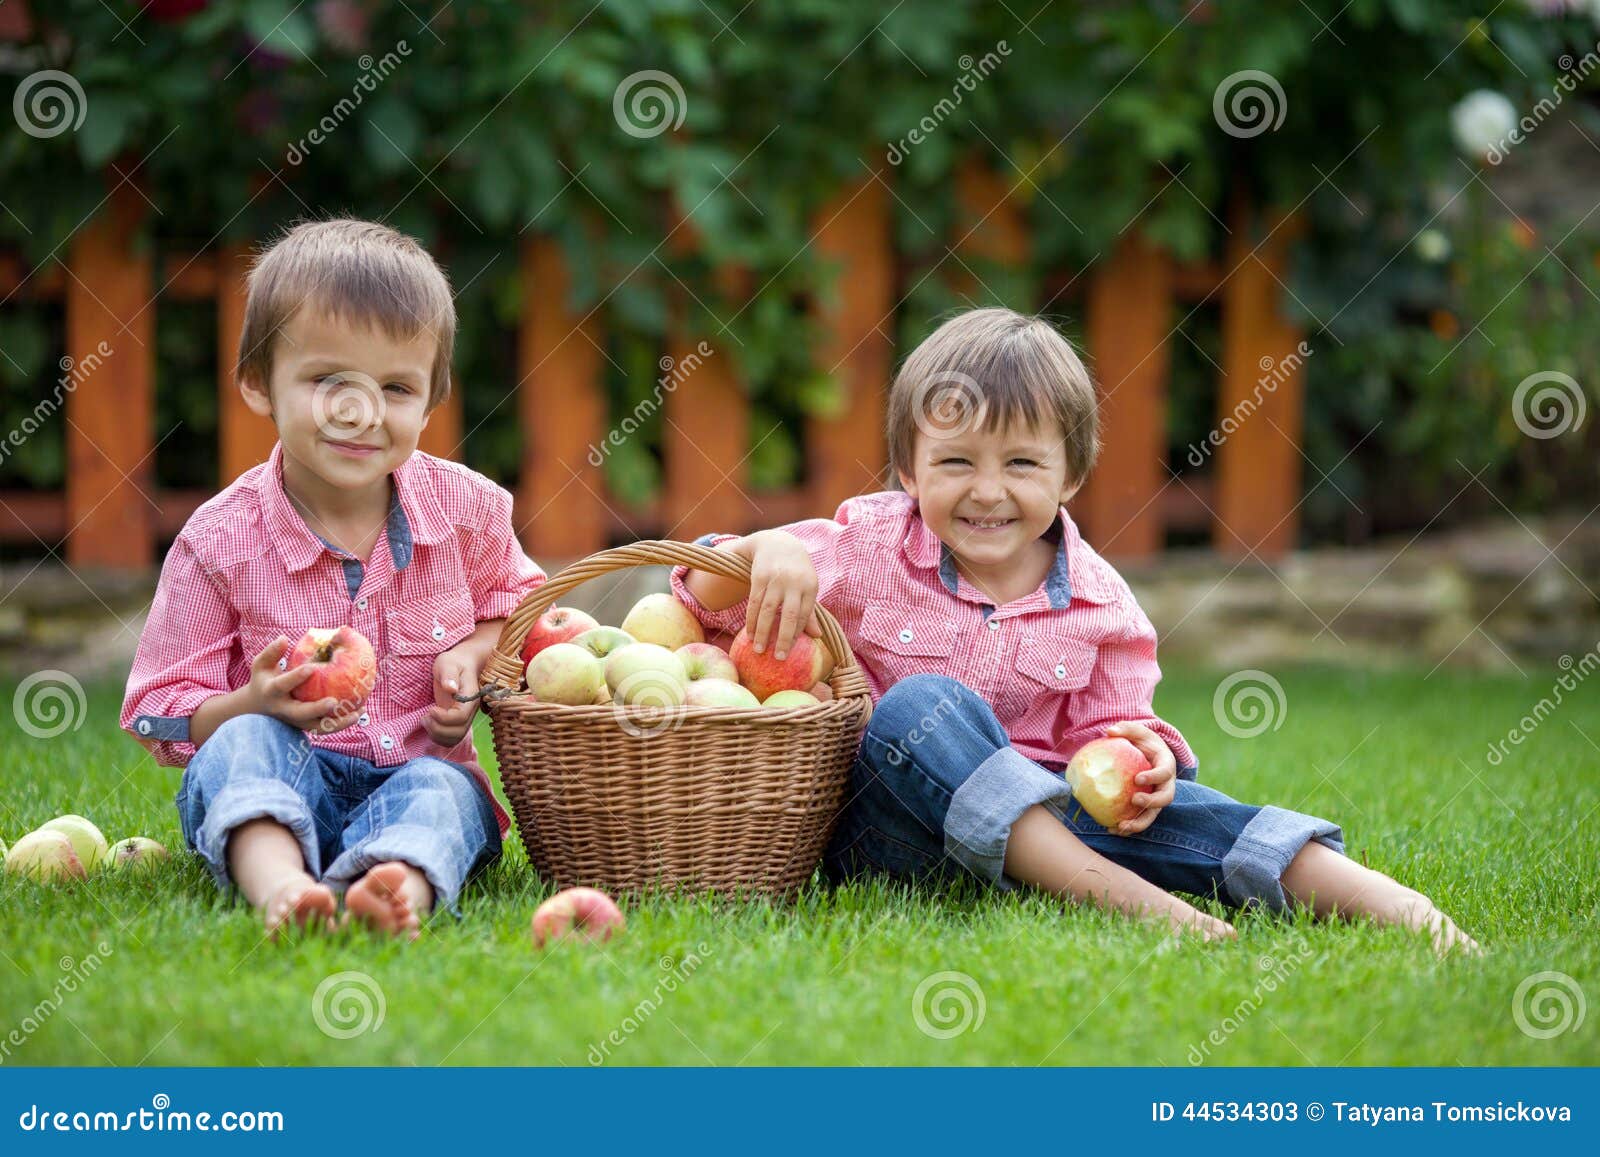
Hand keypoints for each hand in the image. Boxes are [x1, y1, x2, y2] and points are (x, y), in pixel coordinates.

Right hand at [247, 636, 352, 731]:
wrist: (258, 709)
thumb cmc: (264, 680)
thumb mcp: (261, 665)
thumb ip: (272, 652)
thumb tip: (284, 638)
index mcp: (272, 692)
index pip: (283, 685)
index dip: (296, 677)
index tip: (311, 668)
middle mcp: (284, 710)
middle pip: (301, 713)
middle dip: (317, 709)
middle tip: (333, 701)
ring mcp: (296, 721)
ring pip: (318, 727)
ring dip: (339, 723)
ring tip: (358, 712)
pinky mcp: (306, 727)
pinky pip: (326, 728)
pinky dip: (342, 722)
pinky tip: (359, 711)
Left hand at [425, 646, 479, 747]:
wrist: (462, 665)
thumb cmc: (454, 662)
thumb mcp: (448, 663)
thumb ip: (449, 674)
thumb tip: (450, 688)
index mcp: (470, 697)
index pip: (461, 717)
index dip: (444, 718)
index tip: (431, 709)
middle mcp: (469, 711)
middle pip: (458, 732)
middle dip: (438, 728)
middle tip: (425, 716)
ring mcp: (463, 719)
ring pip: (454, 739)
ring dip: (436, 735)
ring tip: (425, 720)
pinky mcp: (456, 723)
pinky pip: (450, 739)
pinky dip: (437, 737)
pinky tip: (429, 724)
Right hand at [740, 530, 820, 660]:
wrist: (777, 543)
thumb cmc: (796, 572)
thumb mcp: (807, 587)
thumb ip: (810, 611)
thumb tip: (817, 636)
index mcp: (810, 586)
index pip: (804, 616)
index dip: (797, 635)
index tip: (789, 652)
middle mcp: (794, 582)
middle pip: (789, 616)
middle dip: (783, 638)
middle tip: (778, 658)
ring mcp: (776, 579)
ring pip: (768, 611)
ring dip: (762, 632)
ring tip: (759, 650)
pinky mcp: (759, 576)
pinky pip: (754, 603)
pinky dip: (751, 620)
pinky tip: (750, 634)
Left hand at [1104, 721, 1176, 835]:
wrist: (1149, 753)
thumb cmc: (1142, 741)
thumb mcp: (1137, 731)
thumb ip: (1125, 728)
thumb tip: (1109, 731)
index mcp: (1166, 765)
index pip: (1165, 773)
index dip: (1154, 777)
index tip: (1138, 779)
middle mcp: (1166, 784)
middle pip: (1165, 798)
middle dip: (1151, 803)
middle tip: (1134, 801)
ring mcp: (1158, 797)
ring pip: (1153, 815)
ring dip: (1139, 823)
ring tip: (1121, 827)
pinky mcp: (1147, 807)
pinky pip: (1140, 819)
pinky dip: (1128, 827)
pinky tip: (1112, 829)